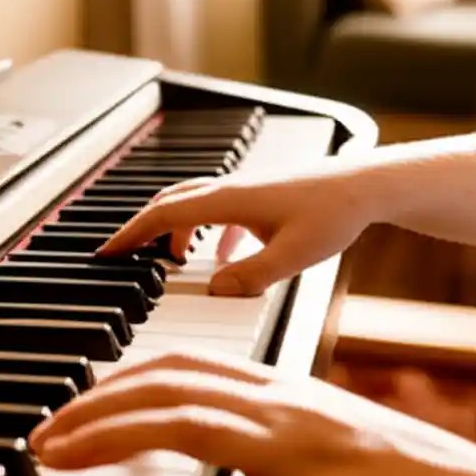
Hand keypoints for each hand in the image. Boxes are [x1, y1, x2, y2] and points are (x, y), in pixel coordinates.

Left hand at [28, 350, 475, 475]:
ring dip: (103, 439)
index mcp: (290, 392)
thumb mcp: (334, 433)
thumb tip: (215, 432)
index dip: (123, 374)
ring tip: (54, 459)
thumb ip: (273, 427)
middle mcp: (285, 415)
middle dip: (95, 404)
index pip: (187, 361)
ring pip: (178, 429)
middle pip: (167, 386)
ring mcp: (294, 467)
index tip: (84, 394)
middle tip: (48, 432)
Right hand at [95, 167, 377, 295]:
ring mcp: (246, 191)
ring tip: (173, 263)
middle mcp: (231, 190)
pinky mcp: (263, 196)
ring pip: (194, 205)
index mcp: (229, 200)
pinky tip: (222, 256)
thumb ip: (252, 277)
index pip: (164, 214)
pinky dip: (208, 232)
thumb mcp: (294, 255)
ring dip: (176, 232)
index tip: (107, 252)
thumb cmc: (336, 212)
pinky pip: (221, 211)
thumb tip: (214, 290)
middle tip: (124, 253)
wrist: (368, 185)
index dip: (131, 234)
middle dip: (143, 230)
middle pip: (170, 203)